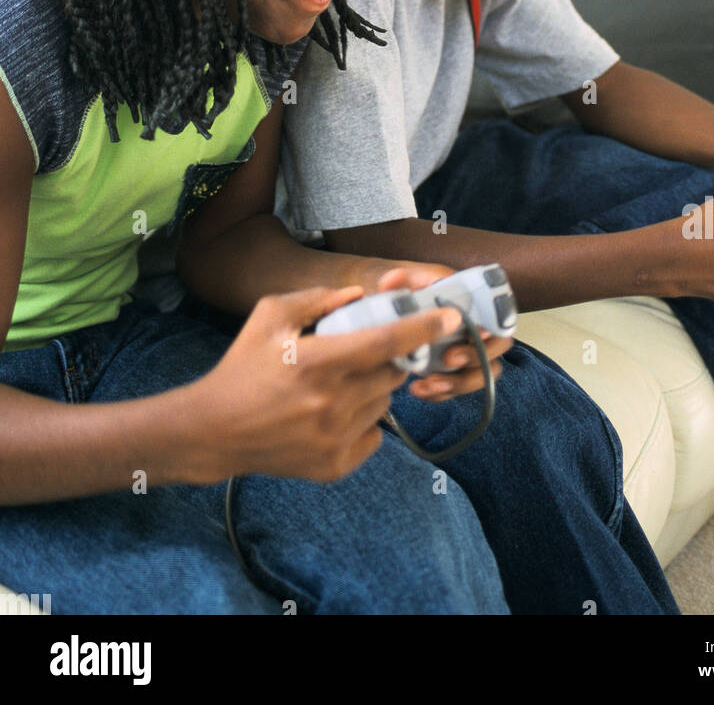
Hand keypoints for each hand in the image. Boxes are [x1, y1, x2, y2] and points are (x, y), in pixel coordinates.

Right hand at [193, 286, 462, 482]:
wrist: (213, 431)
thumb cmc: (242, 366)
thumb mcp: (270, 316)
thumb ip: (317, 298)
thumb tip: (360, 295)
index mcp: (318, 361)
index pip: (388, 341)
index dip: (424, 326)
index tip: (451, 316)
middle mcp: (332, 403)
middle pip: (392, 373)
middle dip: (389, 359)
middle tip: (364, 353)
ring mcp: (335, 439)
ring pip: (384, 404)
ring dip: (374, 389)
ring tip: (339, 384)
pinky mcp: (334, 466)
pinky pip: (373, 436)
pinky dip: (364, 422)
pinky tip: (334, 413)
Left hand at [375, 264, 512, 402]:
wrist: (396, 314)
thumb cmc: (409, 292)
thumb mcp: (405, 282)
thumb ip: (402, 279)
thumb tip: (394, 280)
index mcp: (475, 301)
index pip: (499, 315)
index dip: (493, 328)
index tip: (474, 335)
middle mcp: (479, 327)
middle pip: (498, 347)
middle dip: (476, 357)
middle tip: (448, 359)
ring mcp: (469, 351)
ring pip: (483, 374)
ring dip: (460, 382)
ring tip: (430, 383)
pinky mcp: (455, 372)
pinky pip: (460, 388)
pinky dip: (442, 393)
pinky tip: (419, 389)